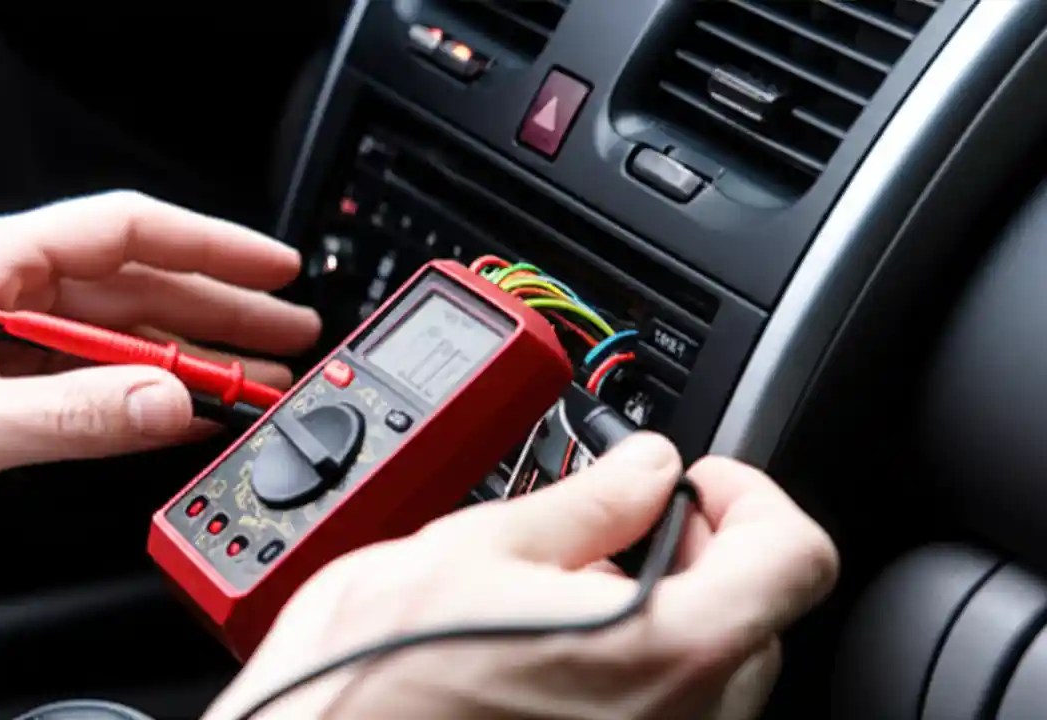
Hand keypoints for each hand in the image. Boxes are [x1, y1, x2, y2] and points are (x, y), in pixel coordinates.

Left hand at [0, 190, 318, 578]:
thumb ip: (74, 416)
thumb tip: (169, 402)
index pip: (121, 232)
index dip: (207, 245)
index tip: (270, 266)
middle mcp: (4, 295)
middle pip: (137, 287)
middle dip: (217, 308)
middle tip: (288, 328)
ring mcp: (9, 345)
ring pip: (125, 339)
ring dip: (192, 359)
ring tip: (258, 374)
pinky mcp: (8, 393)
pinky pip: (100, 385)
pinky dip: (149, 400)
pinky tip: (189, 412)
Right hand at [205, 434, 837, 719]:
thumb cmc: (372, 681)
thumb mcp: (477, 551)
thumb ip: (590, 503)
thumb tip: (644, 467)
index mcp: (660, 650)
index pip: (794, 558)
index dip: (753, 500)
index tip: (695, 487)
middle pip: (759, 619)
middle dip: (704, 558)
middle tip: (622, 533)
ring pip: (716, 676)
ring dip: (671, 618)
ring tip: (572, 596)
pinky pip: (670, 717)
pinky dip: (640, 673)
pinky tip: (560, 654)